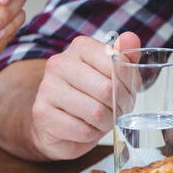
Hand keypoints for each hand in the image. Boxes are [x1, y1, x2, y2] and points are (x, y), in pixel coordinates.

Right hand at [30, 29, 141, 160]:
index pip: (115, 64)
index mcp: (80, 47)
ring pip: (95, 112)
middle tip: (116, 111)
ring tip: (101, 120)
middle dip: (119, 106)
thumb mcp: (113, 76)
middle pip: (106, 89)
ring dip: (105, 122)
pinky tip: (84, 129)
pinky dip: (90, 134)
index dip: (128, 84)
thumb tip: (131, 38)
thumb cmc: (92, 97)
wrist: (60, 126)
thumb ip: (124, 57)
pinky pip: (81, 130)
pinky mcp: (41, 113)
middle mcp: (59, 63)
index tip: (126, 92)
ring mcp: (47, 88)